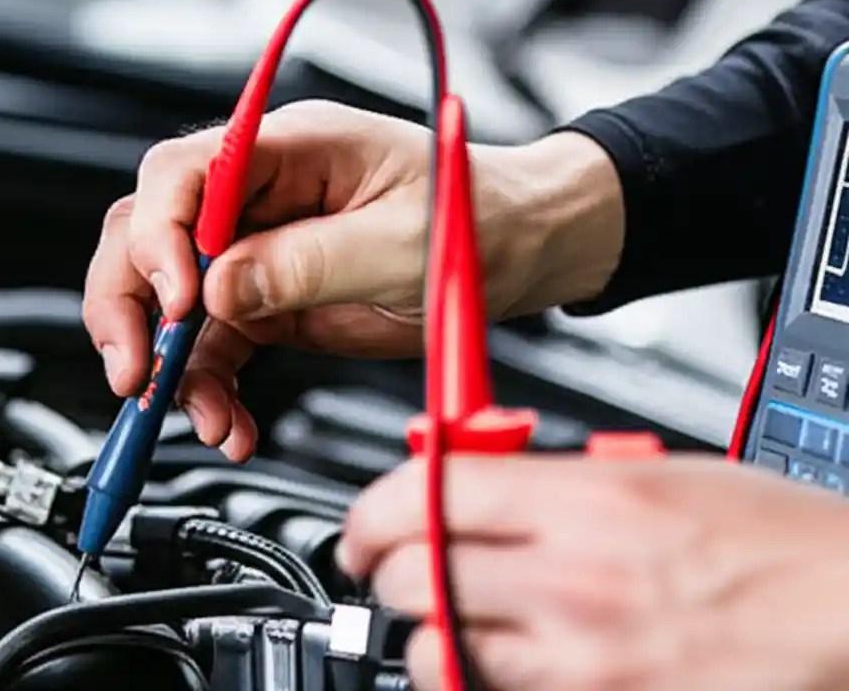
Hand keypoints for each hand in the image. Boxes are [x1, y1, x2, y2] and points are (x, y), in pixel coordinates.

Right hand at [83, 99, 623, 459]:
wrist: (524, 249)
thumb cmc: (480, 216)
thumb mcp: (400, 243)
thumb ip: (307, 264)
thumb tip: (222, 289)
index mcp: (287, 150)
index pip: (182, 174)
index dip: (160, 237)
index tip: (178, 302)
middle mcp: (257, 195)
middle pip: (149, 235)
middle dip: (130, 305)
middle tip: (139, 369)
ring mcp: (258, 250)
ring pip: (171, 303)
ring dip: (170, 365)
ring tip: (199, 416)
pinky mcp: (269, 301)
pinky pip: (214, 347)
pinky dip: (209, 389)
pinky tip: (229, 422)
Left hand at [337, 454, 848, 690]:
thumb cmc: (779, 540)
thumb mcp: (656, 471)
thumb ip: (547, 477)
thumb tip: (469, 478)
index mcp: (584, 498)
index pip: (417, 493)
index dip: (367, 513)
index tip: (361, 529)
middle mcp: (570, 578)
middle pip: (408, 576)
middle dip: (393, 572)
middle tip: (405, 569)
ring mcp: (580, 658)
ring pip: (434, 652)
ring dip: (431, 634)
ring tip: (458, 619)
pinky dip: (476, 682)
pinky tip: (502, 661)